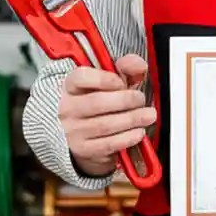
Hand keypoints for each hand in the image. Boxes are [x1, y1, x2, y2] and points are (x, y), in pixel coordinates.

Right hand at [58, 53, 155, 176]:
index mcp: (72, 86)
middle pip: (97, 102)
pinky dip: (128, 137)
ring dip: (132, 119)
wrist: (84, 138)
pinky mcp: (83, 150)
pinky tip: (139, 132)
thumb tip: (139, 66)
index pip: (81, 78)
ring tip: (148, 115)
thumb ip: (126, 68)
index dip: (104, 78)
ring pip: (106, 124)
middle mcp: (68, 108)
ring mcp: (74, 131)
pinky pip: (109, 143)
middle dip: (126, 100)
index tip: (122, 82)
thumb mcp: (111, 82)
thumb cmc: (99, 104)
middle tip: (141, 99)